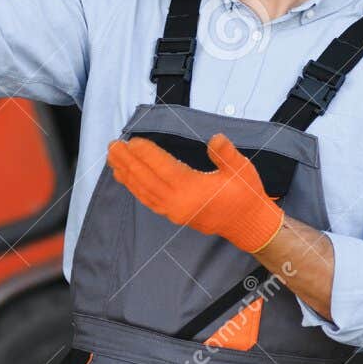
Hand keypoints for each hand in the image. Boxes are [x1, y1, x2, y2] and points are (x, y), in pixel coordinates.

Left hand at [105, 132, 284, 252]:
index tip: (132, 140)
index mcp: (193, 190)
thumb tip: (215, 138)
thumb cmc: (246, 195)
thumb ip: (226, 154)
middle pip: (146, 180)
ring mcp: (174, 211)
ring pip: (143, 191)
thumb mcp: (242, 170)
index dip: (146, 154)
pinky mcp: (174, 215)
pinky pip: (148, 200)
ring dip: (127, 174)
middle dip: (128, 162)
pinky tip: (126, 177)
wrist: (249, 225)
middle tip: (112, 145)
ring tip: (113, 158)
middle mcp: (178, 203)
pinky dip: (134, 188)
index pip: (163, 168)